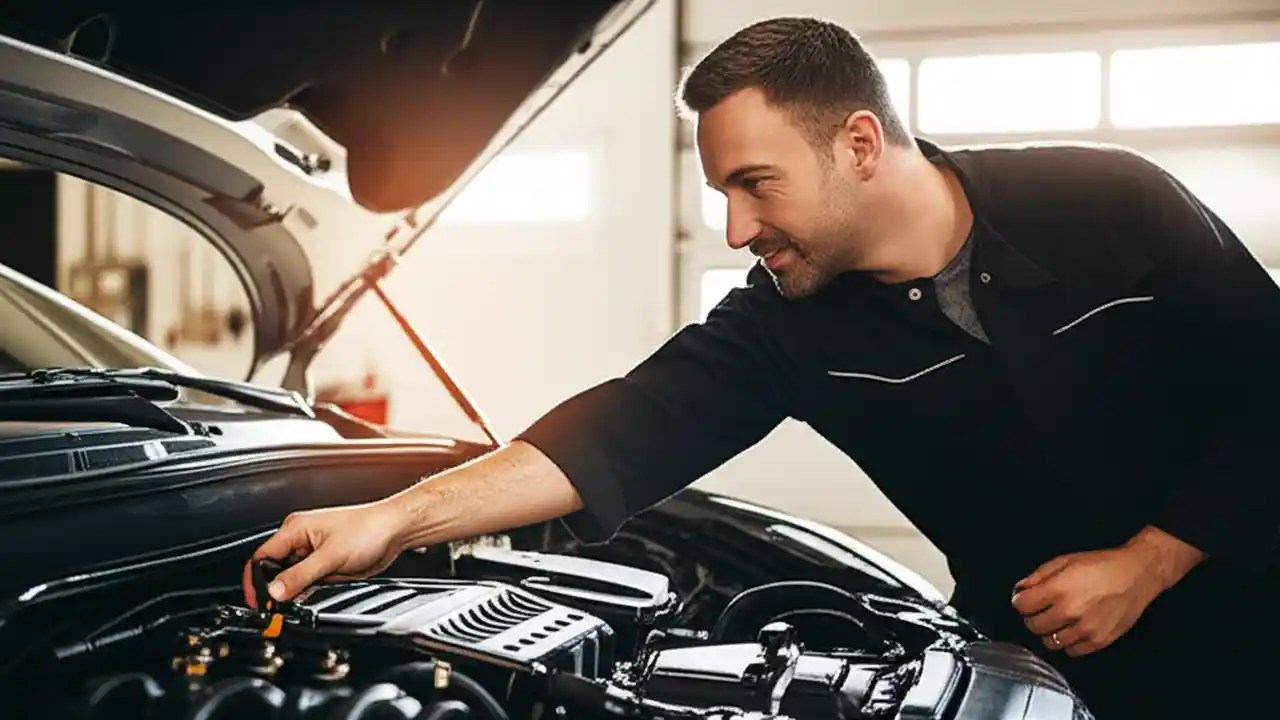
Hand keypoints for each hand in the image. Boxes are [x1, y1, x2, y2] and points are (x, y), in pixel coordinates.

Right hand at [241, 499, 412, 607]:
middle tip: (274, 607)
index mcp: (295, 529)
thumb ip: (300, 575)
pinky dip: (303, 590)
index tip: (256, 600)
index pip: (262, 557)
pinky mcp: (324, 564)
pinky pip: (305, 580)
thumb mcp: (330, 556)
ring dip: (290, 590)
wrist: (394, 531)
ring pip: (289, 576)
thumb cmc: (368, 530)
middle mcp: (300, 539)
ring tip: (292, 602)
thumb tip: (275, 591)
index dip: (255, 580)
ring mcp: (312, 552)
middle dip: (273, 588)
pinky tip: (306, 596)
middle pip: (273, 568)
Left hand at [1009, 547, 1161, 655]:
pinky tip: (1072, 630)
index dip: (1020, 601)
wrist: (1137, 575)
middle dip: (1032, 616)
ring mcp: (1085, 629)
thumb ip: (1039, 576)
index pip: (1022, 605)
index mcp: (1059, 589)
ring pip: (1050, 642)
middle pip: (1033, 626)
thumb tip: (1021, 589)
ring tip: (1057, 620)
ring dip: (1049, 631)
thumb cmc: (1103, 565)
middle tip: (1039, 609)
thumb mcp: (1065, 560)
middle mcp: (1070, 612)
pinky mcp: (1099, 641)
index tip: (1023, 599)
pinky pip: (1072, 651)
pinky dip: (1067, 643)